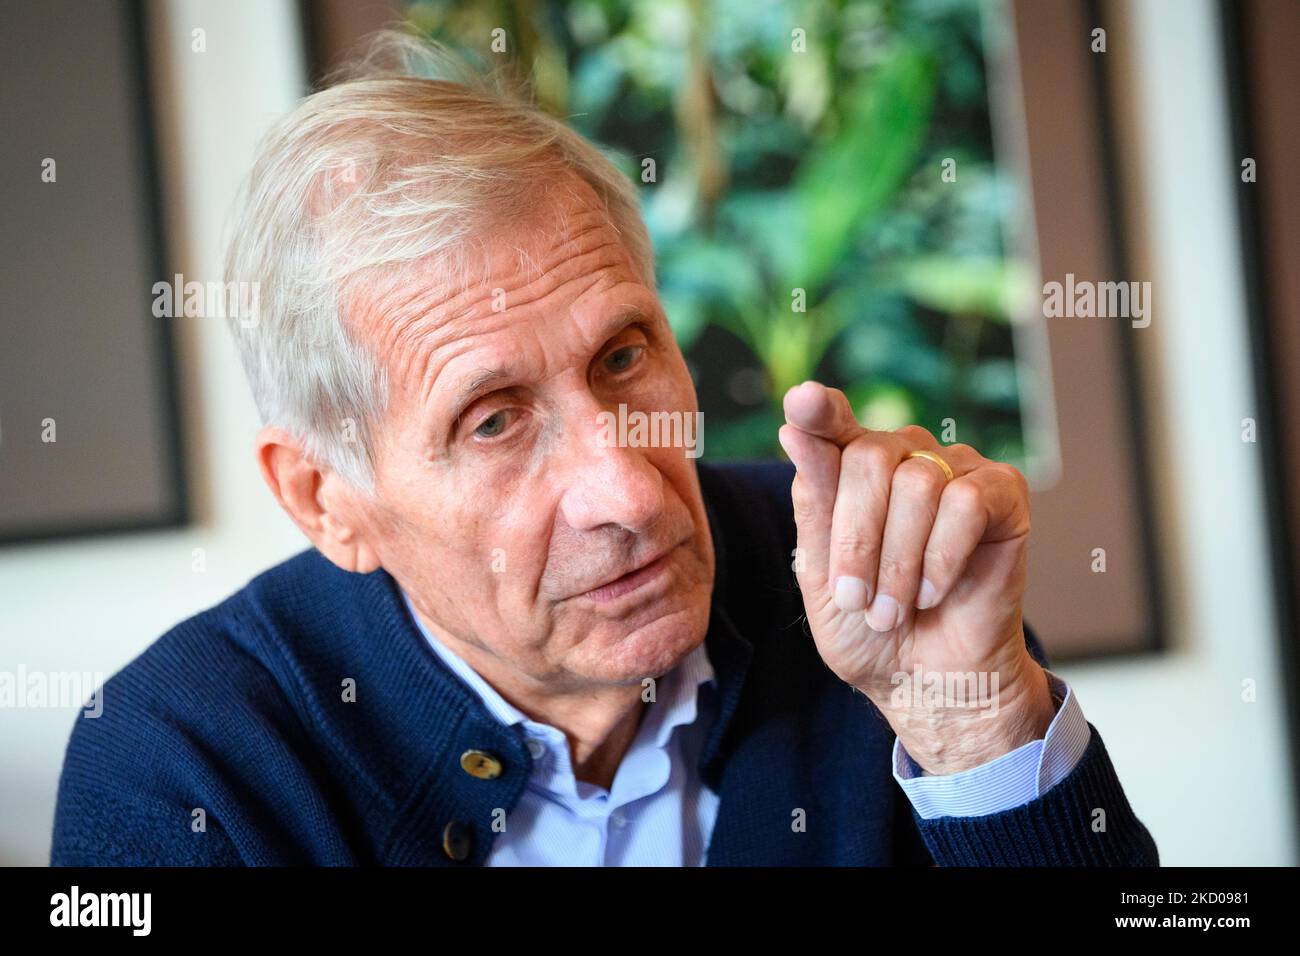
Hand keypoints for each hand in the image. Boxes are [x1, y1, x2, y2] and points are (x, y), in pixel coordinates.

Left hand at [778, 381, 1054, 773]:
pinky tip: (936, 591)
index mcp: (851, 469)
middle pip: (868, 459)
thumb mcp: (820, 575)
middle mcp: (904, 456)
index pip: (830, 424)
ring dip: (898, 562)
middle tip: (858, 601)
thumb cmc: (869, 628)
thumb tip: (794, 429)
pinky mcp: (1003, 492)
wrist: (927, 682)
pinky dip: (943, 557)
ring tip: (895, 609)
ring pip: (917, 484)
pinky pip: (966, 502)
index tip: (803, 402)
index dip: (819, 411)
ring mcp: (955, 469)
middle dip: (856, 541)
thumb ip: (813, 504)